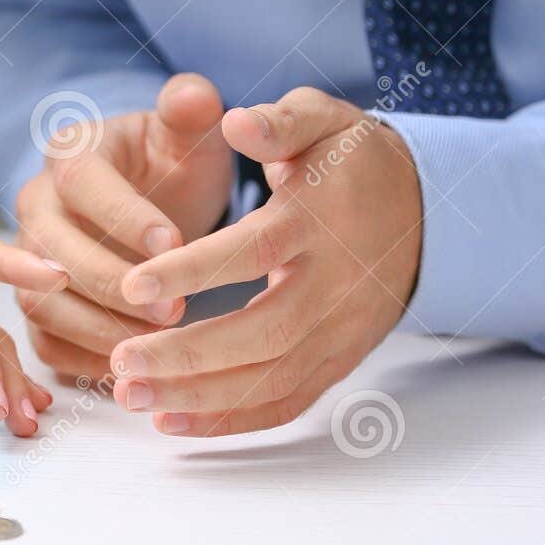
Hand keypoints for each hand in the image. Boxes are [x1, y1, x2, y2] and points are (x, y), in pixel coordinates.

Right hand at [13, 73, 233, 383]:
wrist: (156, 199)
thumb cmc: (174, 163)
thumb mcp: (189, 131)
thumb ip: (192, 108)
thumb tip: (194, 97)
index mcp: (70, 153)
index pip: (82, 181)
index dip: (124, 216)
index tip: (174, 245)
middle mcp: (36, 205)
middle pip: (51, 252)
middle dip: (112, 285)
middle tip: (175, 308)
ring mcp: (27, 261)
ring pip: (41, 301)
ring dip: (99, 328)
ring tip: (159, 342)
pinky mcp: (36, 304)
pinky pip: (45, 341)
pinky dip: (84, 360)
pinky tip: (136, 368)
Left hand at [110, 87, 423, 435]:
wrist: (423, 212)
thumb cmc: (351, 163)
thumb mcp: (323, 122)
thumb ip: (280, 121)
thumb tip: (234, 122)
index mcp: (321, 220)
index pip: (254, 250)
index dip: (194, 269)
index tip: (131, 284)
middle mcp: (335, 284)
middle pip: (263, 332)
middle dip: (188, 354)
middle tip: (121, 360)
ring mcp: (341, 331)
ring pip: (271, 379)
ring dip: (198, 397)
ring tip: (129, 396)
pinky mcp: (339, 362)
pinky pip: (286, 402)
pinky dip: (230, 421)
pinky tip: (172, 423)